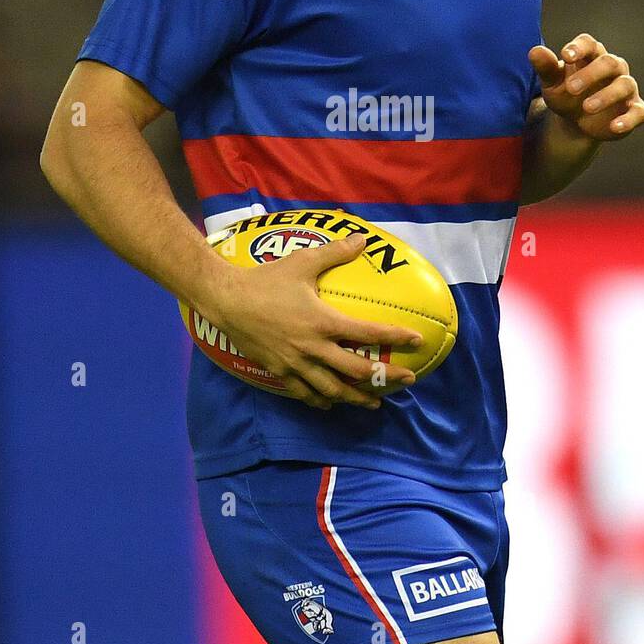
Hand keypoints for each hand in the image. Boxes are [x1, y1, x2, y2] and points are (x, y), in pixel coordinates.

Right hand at [196, 233, 424, 411]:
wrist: (226, 300)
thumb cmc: (266, 280)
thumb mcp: (302, 262)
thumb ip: (335, 253)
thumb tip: (362, 240)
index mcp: (323, 322)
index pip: (368, 333)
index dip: (395, 337)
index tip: (416, 341)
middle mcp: (313, 348)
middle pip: (357, 371)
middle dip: (386, 377)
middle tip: (408, 380)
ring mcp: (296, 364)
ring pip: (333, 390)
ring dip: (357, 398)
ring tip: (375, 402)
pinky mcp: (279, 371)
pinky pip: (305, 393)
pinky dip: (321, 400)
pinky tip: (331, 403)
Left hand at [528, 34, 643, 140]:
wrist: (576, 121)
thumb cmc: (566, 93)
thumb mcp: (552, 82)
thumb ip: (546, 67)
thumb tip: (534, 52)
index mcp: (591, 56)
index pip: (590, 44)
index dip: (580, 47)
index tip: (566, 56)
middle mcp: (613, 68)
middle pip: (609, 62)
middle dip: (591, 74)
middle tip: (571, 88)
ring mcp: (626, 89)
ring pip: (625, 85)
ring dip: (607, 96)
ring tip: (586, 108)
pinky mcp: (634, 110)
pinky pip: (638, 112)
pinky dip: (629, 119)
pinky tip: (615, 126)